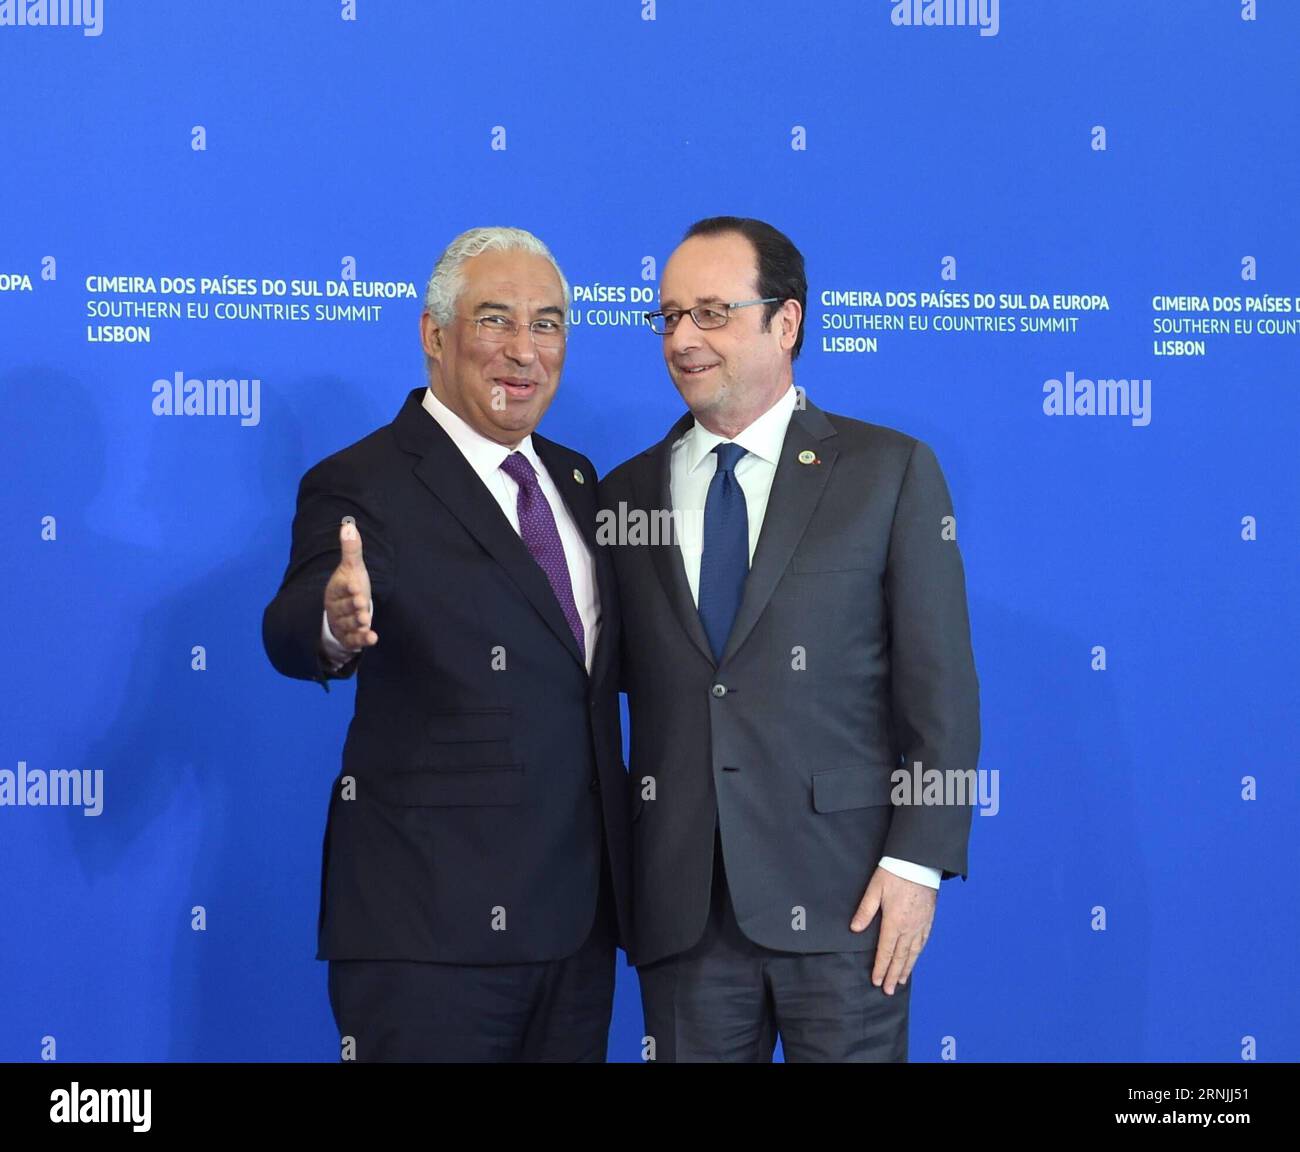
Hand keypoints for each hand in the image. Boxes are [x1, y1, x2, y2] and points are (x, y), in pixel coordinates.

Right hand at [324, 518, 377, 651]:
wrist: (345, 612)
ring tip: (365, 622)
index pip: (340, 589)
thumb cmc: (350, 586)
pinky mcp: (349, 637)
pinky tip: (372, 639)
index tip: (356, 585)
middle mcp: (336, 608)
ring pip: (348, 625)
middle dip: (353, 607)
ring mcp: (342, 624)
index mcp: (335, 590)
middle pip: (343, 608)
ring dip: (357, 624)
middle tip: (362, 607)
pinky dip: (362, 640)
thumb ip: (352, 549)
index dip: (348, 588)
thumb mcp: (353, 568)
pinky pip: (354, 640)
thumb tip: (348, 525)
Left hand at [850, 866, 936, 994]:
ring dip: (906, 968)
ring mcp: (921, 924)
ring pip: (914, 952)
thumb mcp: (875, 889)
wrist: (919, 862)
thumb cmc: (895, 873)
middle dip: (893, 975)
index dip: (881, 968)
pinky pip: (923, 942)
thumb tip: (855, 929)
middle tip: (889, 991)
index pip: (886, 951)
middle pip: (901, 957)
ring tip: (901, 981)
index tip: (877, 981)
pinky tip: (914, 959)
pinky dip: (918, 955)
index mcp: (894, 922)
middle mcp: (910, 927)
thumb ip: (865, 911)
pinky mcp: (928, 919)